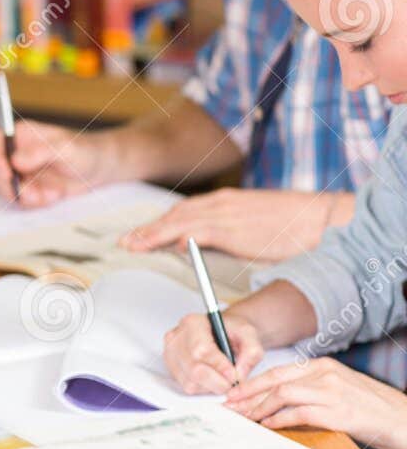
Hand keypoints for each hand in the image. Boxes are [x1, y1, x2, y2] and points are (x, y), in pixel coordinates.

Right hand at [0, 120, 103, 207]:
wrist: (99, 168)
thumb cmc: (84, 150)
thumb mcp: (65, 148)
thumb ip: (40, 152)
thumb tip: (15, 160)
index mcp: (19, 135)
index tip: (6, 172)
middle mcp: (15, 152)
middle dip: (10, 185)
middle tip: (31, 194)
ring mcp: (20, 171)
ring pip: (6, 188)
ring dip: (26, 196)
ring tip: (52, 194)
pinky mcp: (27, 187)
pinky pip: (20, 200)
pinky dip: (36, 202)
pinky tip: (54, 195)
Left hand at [119, 189, 340, 262]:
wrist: (322, 219)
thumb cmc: (293, 227)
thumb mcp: (253, 227)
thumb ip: (226, 234)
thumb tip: (200, 246)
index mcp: (226, 202)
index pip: (184, 212)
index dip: (159, 224)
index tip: (140, 235)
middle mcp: (222, 203)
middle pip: (175, 215)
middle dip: (149, 229)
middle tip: (126, 242)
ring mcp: (228, 213)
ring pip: (180, 221)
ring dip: (153, 233)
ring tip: (133, 245)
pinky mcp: (235, 226)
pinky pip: (200, 230)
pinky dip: (179, 235)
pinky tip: (165, 244)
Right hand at [162, 311, 264, 393]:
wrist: (221, 332)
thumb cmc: (231, 331)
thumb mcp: (249, 334)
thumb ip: (251, 352)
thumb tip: (239, 376)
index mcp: (193, 323)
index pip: (202, 350)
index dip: (220, 366)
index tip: (234, 374)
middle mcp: (176, 337)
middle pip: (194, 369)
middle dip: (217, 382)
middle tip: (231, 383)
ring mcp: (170, 353)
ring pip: (190, 381)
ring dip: (211, 386)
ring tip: (222, 378)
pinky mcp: (171, 367)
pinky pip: (186, 386)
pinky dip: (203, 388)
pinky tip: (211, 378)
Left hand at [226, 358, 406, 448]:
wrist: (404, 419)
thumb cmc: (371, 406)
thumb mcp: (339, 387)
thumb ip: (311, 387)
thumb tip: (277, 399)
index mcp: (323, 366)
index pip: (277, 372)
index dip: (252, 384)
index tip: (234, 394)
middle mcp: (325, 374)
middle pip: (274, 380)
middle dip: (247, 394)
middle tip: (229, 406)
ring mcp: (333, 392)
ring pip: (282, 394)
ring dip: (258, 408)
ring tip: (245, 418)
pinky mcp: (340, 412)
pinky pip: (299, 413)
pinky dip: (279, 419)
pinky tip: (268, 426)